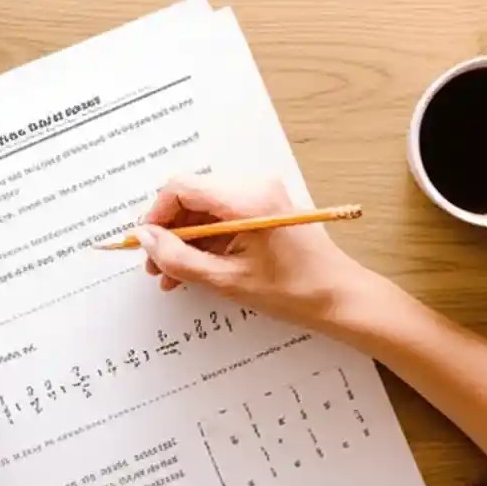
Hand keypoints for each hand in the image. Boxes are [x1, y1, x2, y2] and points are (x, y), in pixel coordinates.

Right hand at [133, 175, 371, 326]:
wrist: (340, 298)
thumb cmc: (294, 291)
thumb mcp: (226, 280)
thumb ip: (179, 259)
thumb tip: (146, 240)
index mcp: (247, 199)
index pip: (181, 187)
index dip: (157, 215)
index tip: (146, 244)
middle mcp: (255, 187)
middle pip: (192, 196)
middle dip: (170, 231)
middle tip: (156, 265)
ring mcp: (262, 195)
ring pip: (205, 208)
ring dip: (186, 238)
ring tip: (173, 274)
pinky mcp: (266, 208)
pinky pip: (223, 216)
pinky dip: (206, 240)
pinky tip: (196, 268)